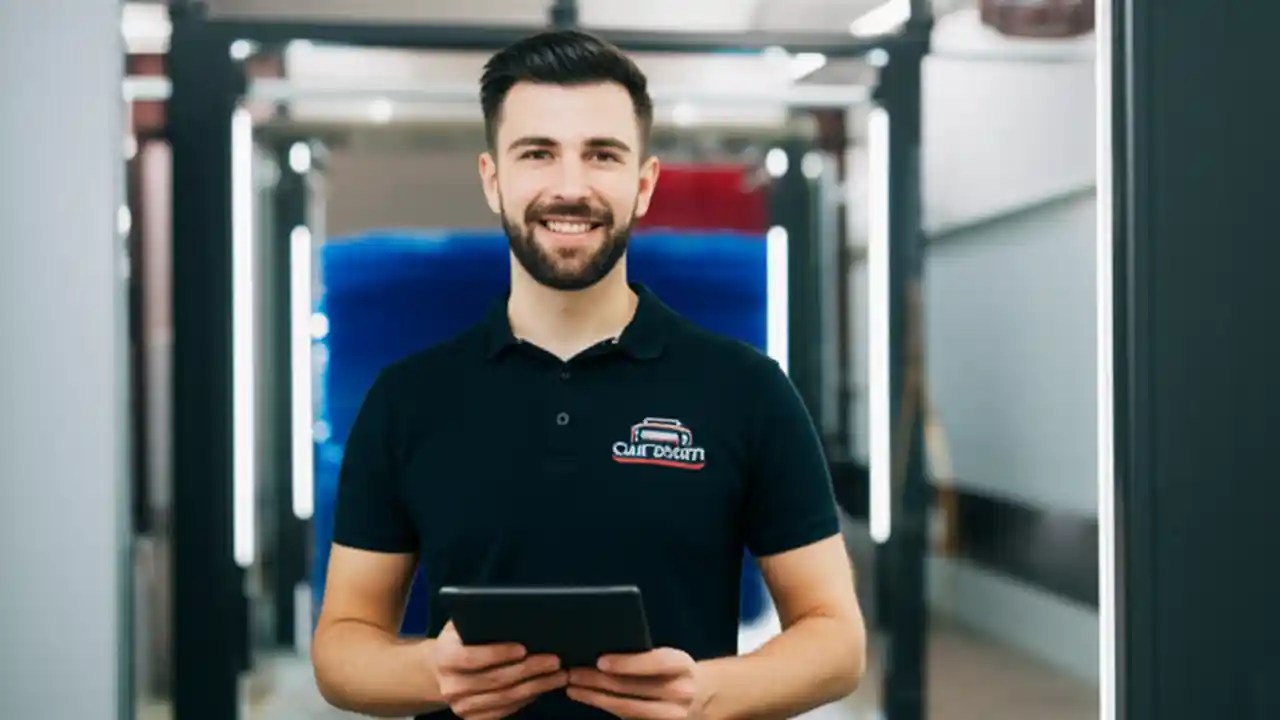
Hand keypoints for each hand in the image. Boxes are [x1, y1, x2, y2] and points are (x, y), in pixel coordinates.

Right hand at [428, 621, 567, 719]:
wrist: (441, 669)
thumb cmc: (460, 640)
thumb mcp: (462, 625)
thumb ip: (480, 620)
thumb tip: (512, 614)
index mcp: (445, 657)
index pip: (471, 657)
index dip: (498, 653)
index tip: (523, 648)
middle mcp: (450, 686)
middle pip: (494, 680)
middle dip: (528, 670)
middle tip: (554, 661)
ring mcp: (461, 706)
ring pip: (504, 699)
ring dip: (535, 687)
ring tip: (558, 675)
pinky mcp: (473, 718)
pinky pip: (504, 711)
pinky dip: (526, 700)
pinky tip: (542, 688)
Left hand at [566, 648, 701, 719]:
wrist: (701, 696)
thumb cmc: (675, 670)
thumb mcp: (669, 657)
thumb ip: (645, 655)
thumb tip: (602, 652)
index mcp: (681, 665)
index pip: (654, 662)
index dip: (627, 663)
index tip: (600, 661)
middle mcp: (680, 692)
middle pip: (633, 688)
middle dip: (598, 681)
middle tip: (572, 673)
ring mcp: (672, 715)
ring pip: (626, 707)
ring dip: (595, 697)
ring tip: (573, 688)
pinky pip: (628, 719)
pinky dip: (606, 708)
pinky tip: (590, 699)